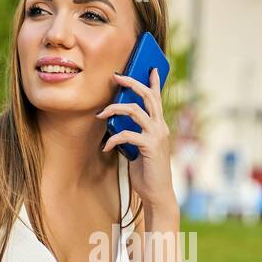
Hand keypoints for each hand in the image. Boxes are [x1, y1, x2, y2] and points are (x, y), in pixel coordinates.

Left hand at [95, 67, 176, 211]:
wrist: (157, 194)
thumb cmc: (147, 173)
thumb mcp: (139, 149)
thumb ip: (132, 135)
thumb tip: (116, 125)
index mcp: (159, 126)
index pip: (157, 99)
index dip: (154, 82)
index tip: (150, 67)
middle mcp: (160, 127)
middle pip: (147, 96)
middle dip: (131, 83)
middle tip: (116, 76)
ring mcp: (156, 136)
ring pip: (135, 110)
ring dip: (114, 109)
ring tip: (101, 114)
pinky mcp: (149, 146)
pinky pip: (127, 134)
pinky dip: (113, 139)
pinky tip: (106, 147)